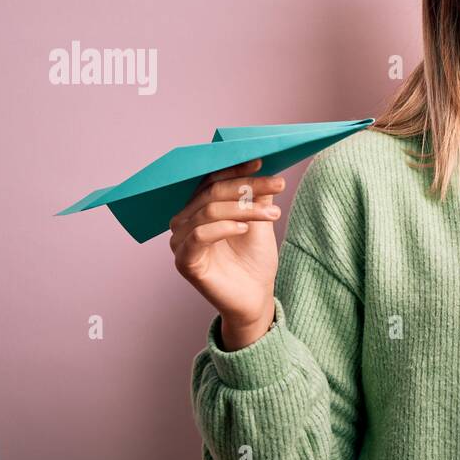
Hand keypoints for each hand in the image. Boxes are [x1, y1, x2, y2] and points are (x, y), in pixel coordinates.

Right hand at [169, 157, 284, 347]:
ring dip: (244, 209)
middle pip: (211, 193)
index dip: (235, 169)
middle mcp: (183, 221)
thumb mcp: (259, 220)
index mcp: (197, 208)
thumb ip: (255, 194)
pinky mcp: (184, 261)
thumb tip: (261, 163)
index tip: (261, 161)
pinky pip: (200, 236)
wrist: (256, 297)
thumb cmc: (254, 260)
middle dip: (246, 186)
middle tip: (278, 183)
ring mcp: (180, 241)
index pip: (211, 180)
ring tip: (273, 213)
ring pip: (209, 211)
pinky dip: (224, 228)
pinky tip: (244, 228)